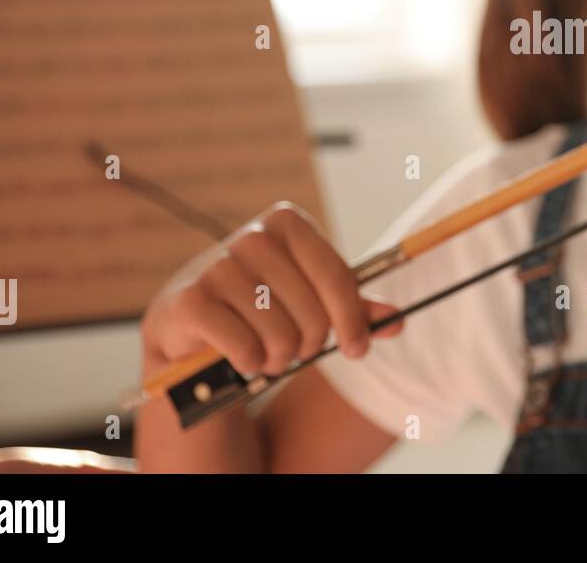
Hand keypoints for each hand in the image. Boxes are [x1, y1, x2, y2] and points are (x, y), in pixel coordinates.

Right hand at [140, 201, 402, 377]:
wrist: (193, 328)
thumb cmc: (263, 308)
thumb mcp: (312, 300)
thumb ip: (354, 309)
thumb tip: (397, 322)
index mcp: (288, 223)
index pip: (336, 275)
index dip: (352, 319)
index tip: (357, 349)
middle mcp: (253, 236)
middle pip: (312, 312)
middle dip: (311, 344)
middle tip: (297, 351)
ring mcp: (217, 265)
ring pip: (280, 334)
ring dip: (280, 358)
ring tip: (269, 354)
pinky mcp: (190, 300)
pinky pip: (244, 347)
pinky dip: (250, 363)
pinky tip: (243, 358)